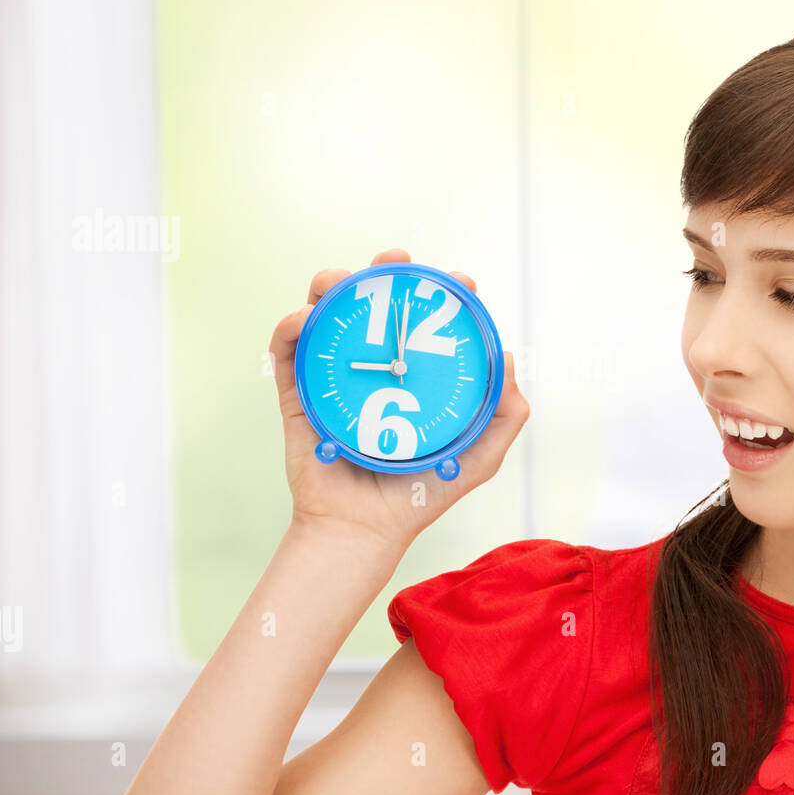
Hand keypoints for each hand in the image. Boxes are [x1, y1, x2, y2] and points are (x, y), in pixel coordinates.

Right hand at [269, 250, 528, 550]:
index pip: (426, 321)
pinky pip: (287, 351)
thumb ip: (504, 416)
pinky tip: (304, 320)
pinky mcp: (299, 394)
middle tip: (393, 264)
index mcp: (413, 375)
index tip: (458, 281)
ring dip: (329, 286)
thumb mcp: (477, 458)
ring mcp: (334, 376)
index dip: (441, 291)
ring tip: (338, 284)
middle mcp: (373, 367)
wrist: (363, 530)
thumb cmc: (419, 496)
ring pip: (326, 314)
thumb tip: (506, 358)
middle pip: (373, 304)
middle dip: (382, 272)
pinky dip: (290, 326)